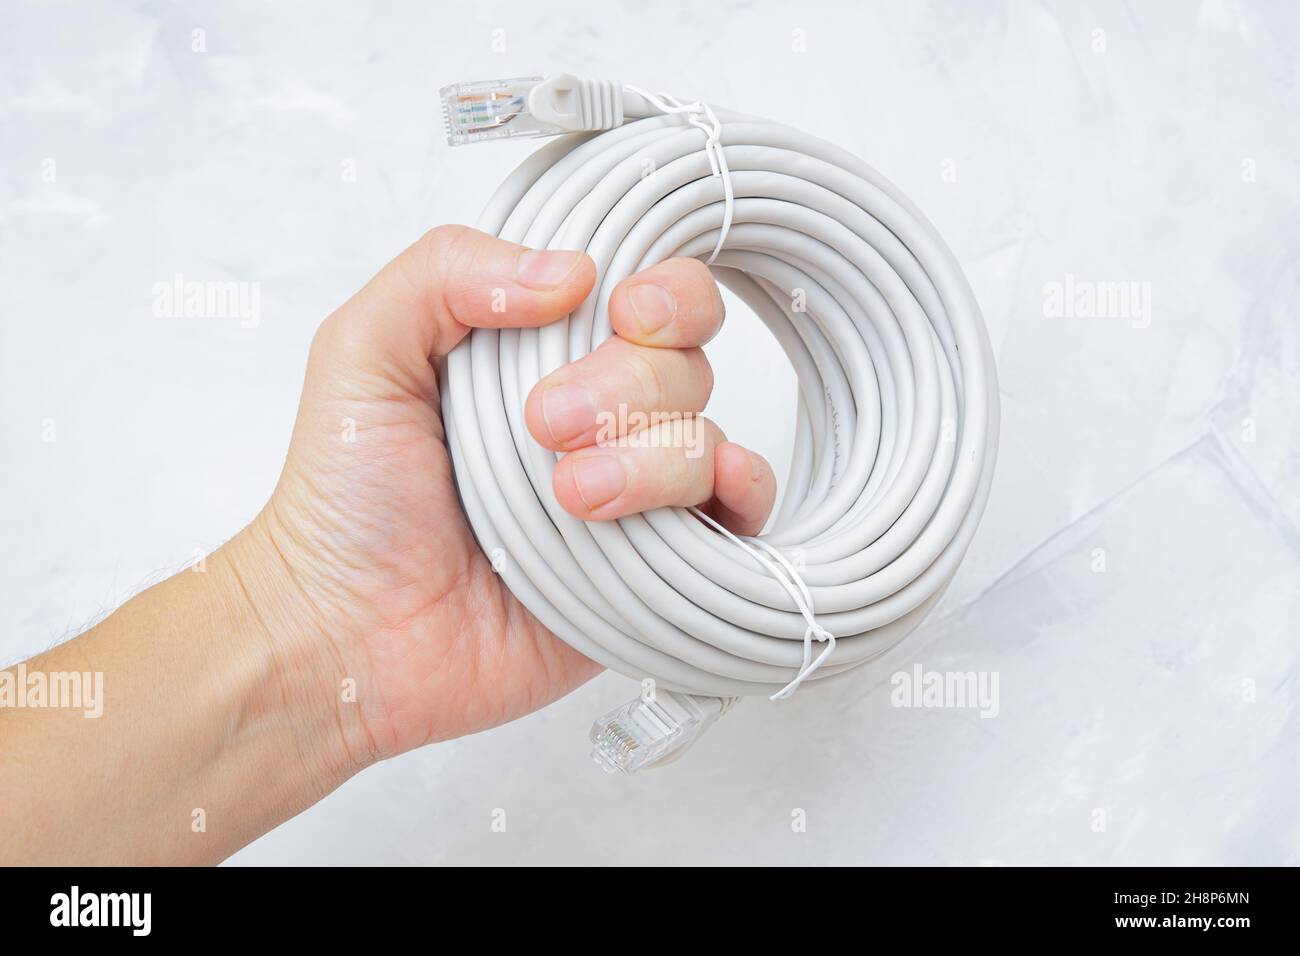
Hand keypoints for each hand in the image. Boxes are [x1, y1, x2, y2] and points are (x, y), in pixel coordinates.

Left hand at [249, 226, 777, 775]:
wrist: (348, 636)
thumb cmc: (343, 500)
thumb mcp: (363, 350)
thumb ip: (446, 270)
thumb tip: (573, 271)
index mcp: (541, 355)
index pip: (652, 295)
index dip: (664, 294)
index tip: (622, 314)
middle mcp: (599, 418)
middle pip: (685, 366)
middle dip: (626, 387)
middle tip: (541, 425)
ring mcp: (631, 495)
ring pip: (706, 440)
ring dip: (650, 459)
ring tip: (567, 498)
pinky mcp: (651, 569)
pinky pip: (736, 520)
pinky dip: (741, 494)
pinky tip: (704, 493)